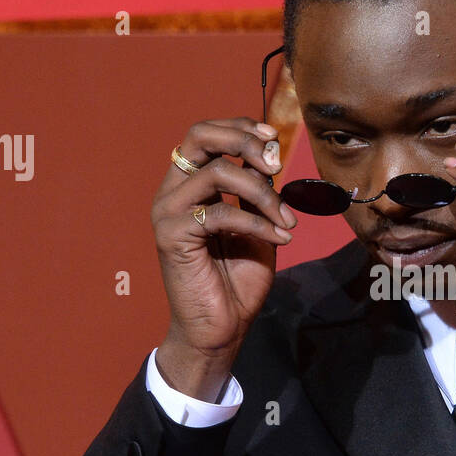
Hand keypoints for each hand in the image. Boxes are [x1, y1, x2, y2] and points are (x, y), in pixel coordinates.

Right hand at [150, 119, 296, 398]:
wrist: (222, 327)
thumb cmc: (237, 279)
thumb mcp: (258, 224)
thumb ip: (259, 192)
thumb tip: (269, 160)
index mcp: (190, 184)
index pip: (206, 135)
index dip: (240, 128)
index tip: (274, 138)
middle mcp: (174, 191)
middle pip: (200, 137)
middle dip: (244, 141)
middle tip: (275, 163)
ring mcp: (168, 212)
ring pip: (217, 172)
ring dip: (263, 193)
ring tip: (287, 221)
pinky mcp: (171, 236)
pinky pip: (220, 213)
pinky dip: (258, 223)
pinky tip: (280, 239)